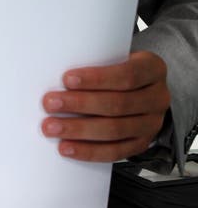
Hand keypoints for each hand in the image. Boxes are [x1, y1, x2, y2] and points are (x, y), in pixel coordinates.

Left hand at [41, 50, 169, 161]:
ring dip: (79, 130)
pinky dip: (89, 151)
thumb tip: (53, 70)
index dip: (96, 78)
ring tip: (52, 127)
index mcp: (153, 68)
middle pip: (118, 104)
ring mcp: (152, 124)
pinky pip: (115, 152)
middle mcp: (157, 97)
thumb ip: (95, 61)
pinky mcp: (142, 144)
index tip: (66, 79)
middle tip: (50, 103)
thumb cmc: (119, 67)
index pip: (126, 74)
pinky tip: (67, 147)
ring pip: (115, 130)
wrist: (141, 87)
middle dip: (80, 105)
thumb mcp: (115, 55)